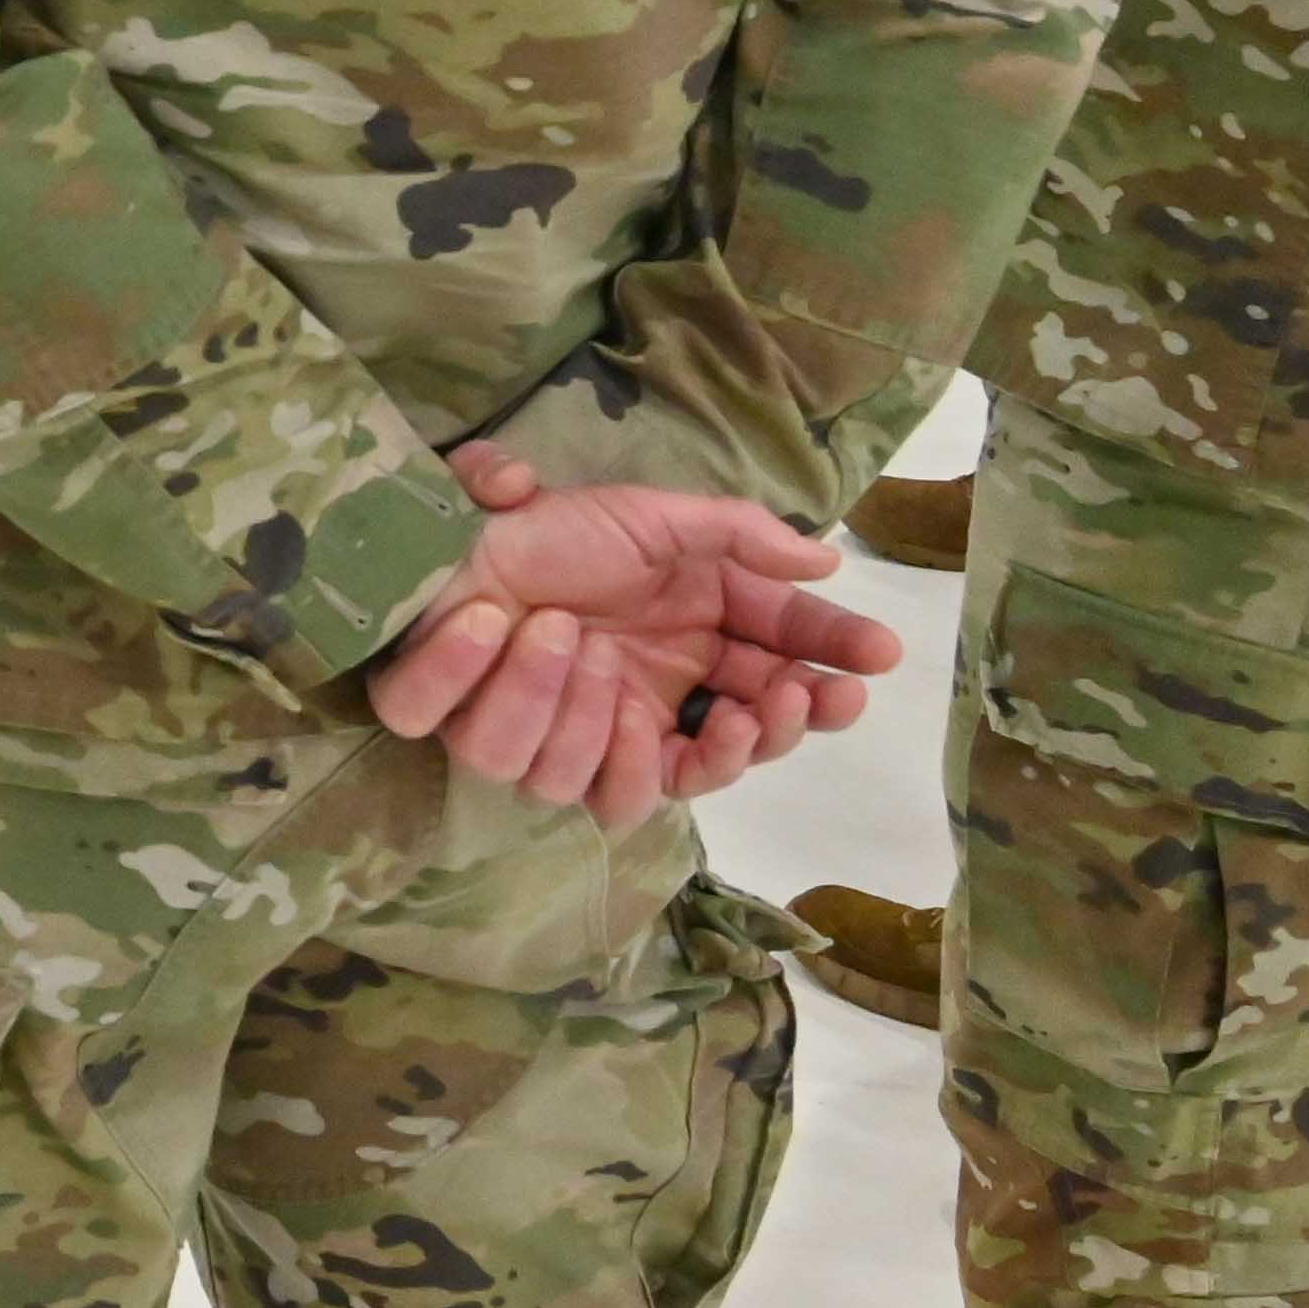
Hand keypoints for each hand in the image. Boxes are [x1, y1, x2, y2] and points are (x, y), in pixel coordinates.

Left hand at [366, 466, 894, 830]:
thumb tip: (827, 560)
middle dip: (761, 734)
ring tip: (594, 648)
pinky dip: (523, 715)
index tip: (857, 680)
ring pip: (611, 790)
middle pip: (714, 767)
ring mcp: (564, 736)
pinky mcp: (489, 736)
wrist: (450, 529)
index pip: (769, 702)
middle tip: (781, 695)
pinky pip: (517, 769)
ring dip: (601, 719)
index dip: (818, 700)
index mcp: (684, 665)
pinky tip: (525, 648)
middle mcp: (635, 714)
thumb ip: (741, 536)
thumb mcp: (660, 517)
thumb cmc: (557, 528)